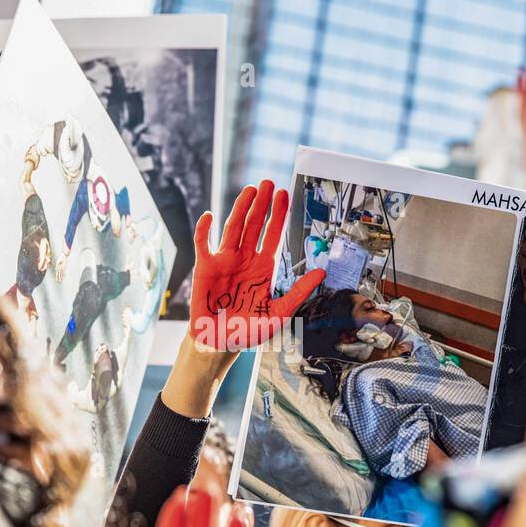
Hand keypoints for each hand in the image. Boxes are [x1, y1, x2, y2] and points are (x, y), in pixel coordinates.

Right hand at [189, 180, 324, 350]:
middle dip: (262, 204)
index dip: (278, 214)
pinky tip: (210, 215)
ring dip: (240, 208)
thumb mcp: (280, 313)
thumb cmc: (249, 330)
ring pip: (233, 227)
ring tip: (249, 190)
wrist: (221, 343)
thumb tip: (321, 272)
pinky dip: (205, 229)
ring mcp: (225, 260)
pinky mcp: (205, 267)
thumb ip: (298, 292)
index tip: (284, 194)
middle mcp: (245, 258)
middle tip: (268, 183)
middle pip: (254, 224)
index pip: (273, 234)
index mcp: (263, 267)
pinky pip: (204, 244)